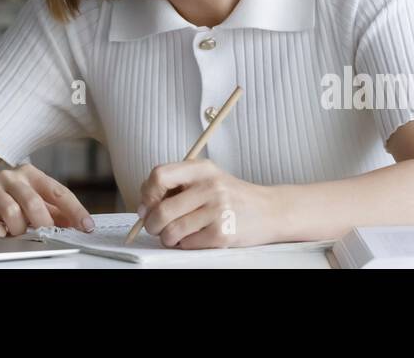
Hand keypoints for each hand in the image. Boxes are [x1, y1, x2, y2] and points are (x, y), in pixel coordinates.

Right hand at [0, 163, 95, 237]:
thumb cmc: (0, 193)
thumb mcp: (27, 195)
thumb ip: (50, 208)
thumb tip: (74, 222)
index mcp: (30, 174)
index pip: (58, 191)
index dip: (75, 210)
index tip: (86, 226)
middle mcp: (11, 177)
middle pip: (34, 202)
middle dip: (43, 223)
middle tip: (44, 234)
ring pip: (12, 212)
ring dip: (18, 229)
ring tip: (15, 231)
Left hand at [137, 159, 274, 248]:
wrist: (269, 210)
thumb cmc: (232, 196)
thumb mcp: (207, 179)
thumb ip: (177, 186)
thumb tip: (144, 207)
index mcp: (201, 168)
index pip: (159, 175)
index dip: (146, 194)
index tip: (147, 205)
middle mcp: (210, 186)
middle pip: (161, 209)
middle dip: (151, 224)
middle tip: (155, 227)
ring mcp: (217, 210)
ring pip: (172, 230)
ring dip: (167, 237)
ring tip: (174, 235)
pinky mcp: (223, 233)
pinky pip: (188, 244)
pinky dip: (185, 244)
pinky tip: (194, 238)